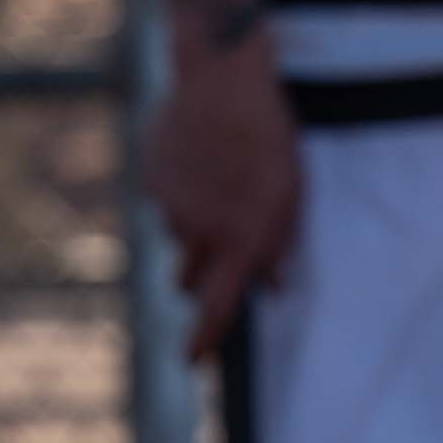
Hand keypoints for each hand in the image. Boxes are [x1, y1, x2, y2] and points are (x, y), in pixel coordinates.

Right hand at [143, 22, 303, 361]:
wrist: (222, 79)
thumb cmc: (270, 137)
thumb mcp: (292, 192)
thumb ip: (279, 243)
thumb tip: (273, 286)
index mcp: (241, 240)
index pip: (217, 307)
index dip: (203, 340)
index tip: (193, 363)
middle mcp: (200, 232)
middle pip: (187, 280)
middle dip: (199, 275)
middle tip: (219, 246)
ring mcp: (169, 206)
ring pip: (176, 237)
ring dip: (193, 227)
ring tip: (219, 183)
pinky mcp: (151, 180)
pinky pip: (163, 200)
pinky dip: (179, 190)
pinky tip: (200, 158)